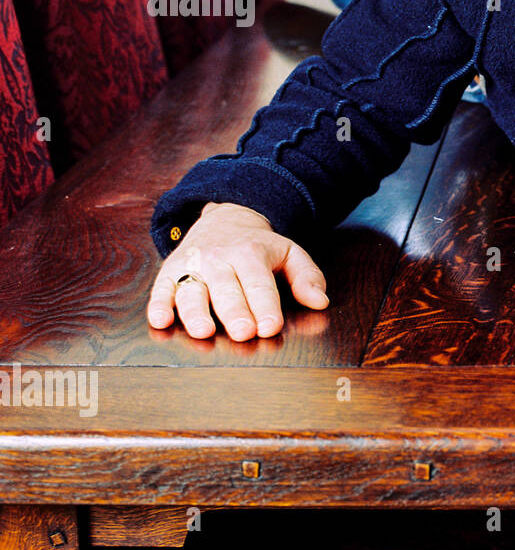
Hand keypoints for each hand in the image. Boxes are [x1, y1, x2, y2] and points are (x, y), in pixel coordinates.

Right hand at [147, 203, 328, 340]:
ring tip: (203, 331)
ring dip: (195, 311)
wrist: (225, 217)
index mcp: (251, 253)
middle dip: (234, 311)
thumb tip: (320, 301)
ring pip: (191, 289)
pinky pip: (161, 288)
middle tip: (242, 332)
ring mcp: (192, 264)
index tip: (270, 326)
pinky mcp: (170, 271)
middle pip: (226, 288)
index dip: (265, 306)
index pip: (259, 282)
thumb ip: (307, 276)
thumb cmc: (260, 246)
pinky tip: (160, 320)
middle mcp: (219, 258)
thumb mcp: (290, 252)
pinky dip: (158, 304)